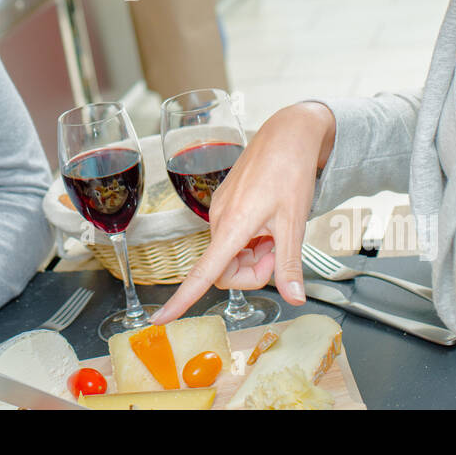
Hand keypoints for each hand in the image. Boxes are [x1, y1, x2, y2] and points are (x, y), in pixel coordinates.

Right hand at [150, 102, 335, 323]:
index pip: (202, 274)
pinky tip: (270, 219)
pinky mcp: (226, 204)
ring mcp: (221, 211)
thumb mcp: (294, 223)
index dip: (181, 300)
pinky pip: (235, 236)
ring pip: (232, 254)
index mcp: (231, 227)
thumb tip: (294, 298)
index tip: (160, 320)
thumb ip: (289, 264)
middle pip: (226, 270)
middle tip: (279, 249)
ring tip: (278, 228)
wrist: (287, 135)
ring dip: (256, 252)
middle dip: (254, 270)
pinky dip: (254, 237)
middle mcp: (219, 220)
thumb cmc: (289, 173)